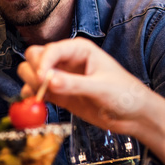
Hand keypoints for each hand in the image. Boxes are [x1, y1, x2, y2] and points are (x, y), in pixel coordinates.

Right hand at [18, 39, 164, 164]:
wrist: (134, 115)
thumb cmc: (125, 95)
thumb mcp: (101, 88)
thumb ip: (74, 85)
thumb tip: (48, 81)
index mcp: (79, 49)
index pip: (49, 50)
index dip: (42, 64)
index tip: (42, 80)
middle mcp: (66, 60)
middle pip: (34, 56)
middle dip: (33, 71)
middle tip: (42, 88)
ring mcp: (61, 77)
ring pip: (31, 72)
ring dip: (30, 83)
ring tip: (41, 96)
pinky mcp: (58, 94)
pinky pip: (36, 90)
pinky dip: (32, 96)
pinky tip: (37, 103)